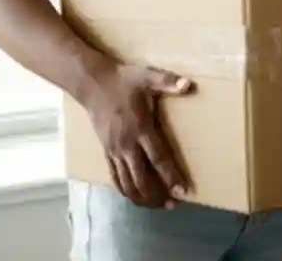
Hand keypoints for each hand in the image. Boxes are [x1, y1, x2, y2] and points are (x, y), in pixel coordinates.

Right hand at [83, 62, 194, 208]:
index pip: (158, 159)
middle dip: (157, 196)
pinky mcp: (106, 152)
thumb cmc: (123, 80)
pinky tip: (134, 197)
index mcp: (140, 128)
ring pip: (127, 183)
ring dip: (142, 198)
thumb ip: (168, 82)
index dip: (171, 177)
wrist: (92, 83)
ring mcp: (114, 150)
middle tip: (173, 204)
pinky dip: (125, 191)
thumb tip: (188, 85)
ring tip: (157, 205)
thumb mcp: (147, 76)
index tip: (183, 192)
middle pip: (142, 179)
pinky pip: (114, 177)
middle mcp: (126, 144)